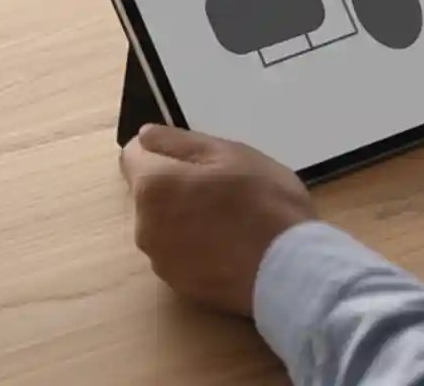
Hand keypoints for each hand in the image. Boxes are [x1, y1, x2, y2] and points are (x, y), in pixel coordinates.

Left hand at [120, 125, 316, 316]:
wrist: (290, 269)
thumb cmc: (263, 200)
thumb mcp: (230, 153)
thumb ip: (179, 142)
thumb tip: (145, 136)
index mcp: (152, 187)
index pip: (133, 155)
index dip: (163, 150)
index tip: (197, 157)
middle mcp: (144, 226)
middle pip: (150, 194)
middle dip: (176, 186)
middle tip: (223, 187)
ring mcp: (161, 261)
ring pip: (165, 225)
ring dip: (185, 217)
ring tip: (231, 220)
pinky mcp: (180, 286)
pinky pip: (181, 254)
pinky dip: (197, 247)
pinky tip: (231, 247)